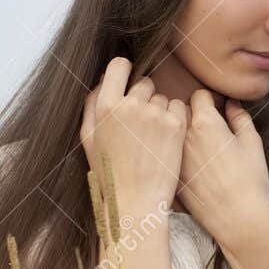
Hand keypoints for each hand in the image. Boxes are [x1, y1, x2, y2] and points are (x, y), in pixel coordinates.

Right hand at [79, 56, 186, 217]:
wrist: (135, 202)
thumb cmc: (109, 173)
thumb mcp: (89, 139)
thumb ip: (92, 105)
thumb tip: (103, 80)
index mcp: (106, 106)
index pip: (119, 66)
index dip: (125, 73)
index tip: (128, 84)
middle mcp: (130, 106)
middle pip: (143, 83)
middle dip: (143, 98)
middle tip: (140, 127)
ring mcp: (155, 115)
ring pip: (162, 97)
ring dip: (159, 111)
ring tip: (152, 140)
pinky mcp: (176, 125)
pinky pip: (179, 107)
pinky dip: (175, 119)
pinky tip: (166, 140)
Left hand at [177, 89, 268, 248]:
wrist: (237, 217)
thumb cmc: (250, 179)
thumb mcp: (252, 143)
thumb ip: (240, 118)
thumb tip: (230, 104)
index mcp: (206, 123)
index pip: (198, 96)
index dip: (209, 100)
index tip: (215, 108)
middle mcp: (184, 136)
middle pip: (180, 112)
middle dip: (191, 114)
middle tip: (206, 128)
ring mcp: (174, 156)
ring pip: (171, 134)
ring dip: (180, 134)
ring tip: (198, 147)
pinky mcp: (170, 174)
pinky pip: (169, 156)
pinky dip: (175, 155)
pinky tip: (191, 166)